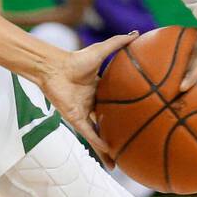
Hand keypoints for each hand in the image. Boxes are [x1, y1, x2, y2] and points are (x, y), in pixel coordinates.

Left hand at [39, 30, 139, 166]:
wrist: (53, 67)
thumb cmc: (74, 59)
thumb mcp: (101, 50)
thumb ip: (117, 43)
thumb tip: (137, 33)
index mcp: (101, 90)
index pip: (119, 103)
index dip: (129, 111)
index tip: (142, 117)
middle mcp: (94, 104)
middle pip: (110, 122)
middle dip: (121, 134)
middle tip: (136, 145)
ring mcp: (85, 113)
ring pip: (100, 134)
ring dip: (109, 148)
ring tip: (121, 163)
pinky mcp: (75, 119)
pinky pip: (90, 134)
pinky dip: (98, 144)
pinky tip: (109, 154)